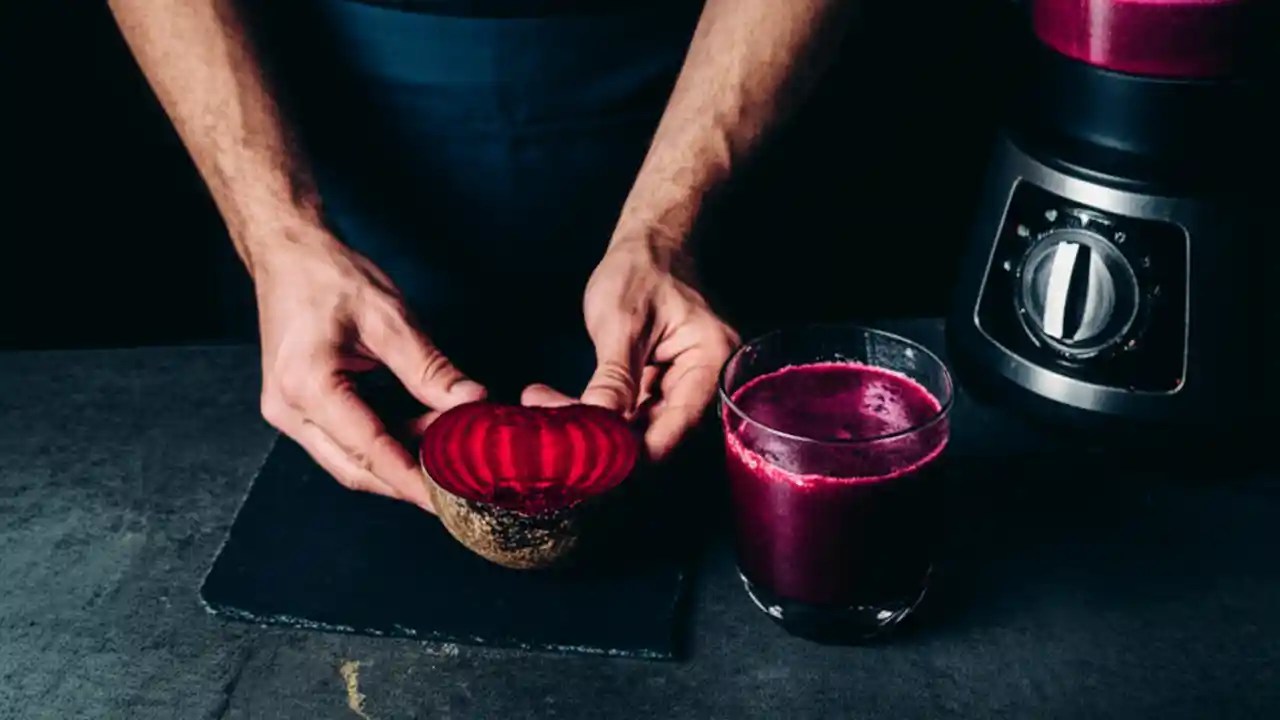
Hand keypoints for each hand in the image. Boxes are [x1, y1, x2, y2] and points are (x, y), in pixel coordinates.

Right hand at [252, 229, 485, 510]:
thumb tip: (471, 403)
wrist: (287, 253)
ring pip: (350, 459)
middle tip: (459, 481)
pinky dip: (385, 442)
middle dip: (409, 478)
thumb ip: (430, 368)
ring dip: (400, 458)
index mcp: (307, 386)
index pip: (370, 450)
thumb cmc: (330, 276)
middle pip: (357, 468)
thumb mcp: (388, 318)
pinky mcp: (299, 408)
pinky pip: (345, 441)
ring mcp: (289, 413)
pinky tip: (421, 429)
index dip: (412, 479)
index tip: (449, 500)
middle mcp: (288, 410)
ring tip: (448, 445)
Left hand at [523, 237, 738, 460]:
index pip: (673, 431)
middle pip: (656, 436)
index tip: (583, 455)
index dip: (631, 453)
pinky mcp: (659, 387)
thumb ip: (615, 378)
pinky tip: (559, 406)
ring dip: (595, 428)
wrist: (648, 244)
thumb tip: (597, 430)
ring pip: (638, 429)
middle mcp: (703, 383)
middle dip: (604, 441)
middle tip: (552, 430)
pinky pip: (631, 414)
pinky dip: (598, 414)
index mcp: (710, 364)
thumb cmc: (640, 270)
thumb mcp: (623, 321)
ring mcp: (681, 387)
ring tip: (544, 410)